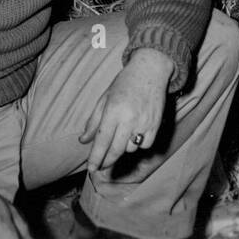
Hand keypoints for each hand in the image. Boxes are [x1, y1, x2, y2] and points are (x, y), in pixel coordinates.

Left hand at [81, 48, 172, 173]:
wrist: (151, 69)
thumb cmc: (125, 82)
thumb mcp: (105, 97)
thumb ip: (93, 121)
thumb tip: (83, 141)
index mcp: (113, 110)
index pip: (102, 140)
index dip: (95, 157)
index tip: (91, 168)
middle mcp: (129, 118)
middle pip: (116, 150)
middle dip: (107, 162)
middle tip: (101, 166)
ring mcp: (144, 122)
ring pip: (130, 149)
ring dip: (123, 148)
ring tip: (120, 137)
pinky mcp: (156, 124)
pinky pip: (145, 145)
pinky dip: (139, 144)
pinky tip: (135, 135)